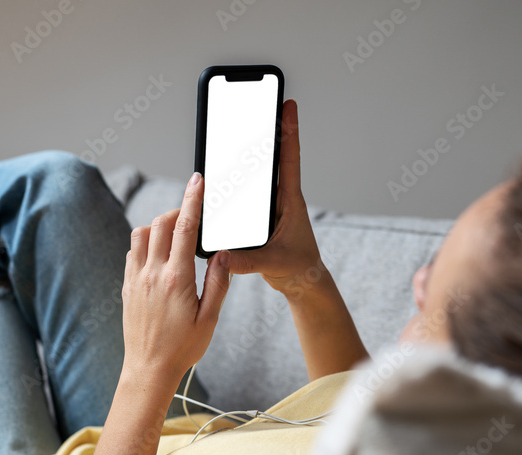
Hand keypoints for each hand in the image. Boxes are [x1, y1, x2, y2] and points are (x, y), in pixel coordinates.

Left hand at [122, 172, 230, 384]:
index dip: (192, 200)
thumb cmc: (182, 348)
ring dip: (158, 226)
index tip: (196, 180)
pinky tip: (159, 254)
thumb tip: (222, 254)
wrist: (149, 369)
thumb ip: (218, 283)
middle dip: (177, 211)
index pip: (185, 228)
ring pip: (141, 234)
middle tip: (192, 216)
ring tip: (175, 235)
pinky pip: (132, 252)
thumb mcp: (210, 319)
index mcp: (177, 279)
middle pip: (161, 224)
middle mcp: (152, 274)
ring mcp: (136, 279)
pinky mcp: (127, 287)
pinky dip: (145, 243)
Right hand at [225, 99, 324, 297]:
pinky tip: (220, 177)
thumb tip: (223, 256)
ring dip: (246, 156)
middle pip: (270, 158)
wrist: (302, 283)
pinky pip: (245, 195)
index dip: (289, 130)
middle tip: (257, 105)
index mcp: (290, 200)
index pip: (289, 158)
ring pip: (256, 176)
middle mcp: (280, 198)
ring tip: (232, 134)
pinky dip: (234, 183)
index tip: (288, 104)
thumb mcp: (274, 263)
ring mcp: (269, 207)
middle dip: (264, 132)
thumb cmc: (298, 269)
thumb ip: (249, 261)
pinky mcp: (258, 218)